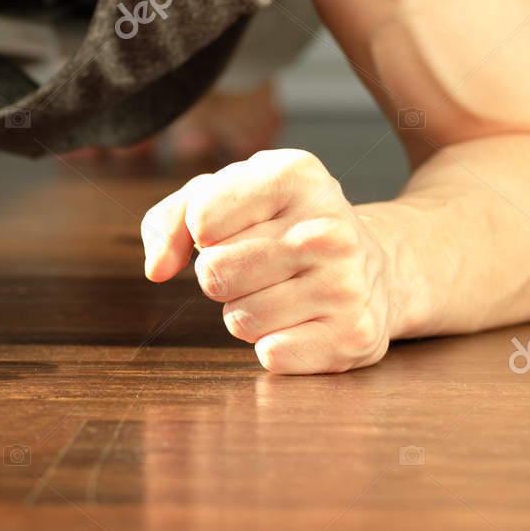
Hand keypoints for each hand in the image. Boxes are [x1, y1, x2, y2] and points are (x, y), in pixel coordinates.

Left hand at [140, 149, 394, 373]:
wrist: (372, 268)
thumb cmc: (280, 227)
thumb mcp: (226, 197)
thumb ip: (172, 220)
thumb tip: (157, 269)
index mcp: (295, 174)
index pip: (201, 220)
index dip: (204, 233)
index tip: (236, 229)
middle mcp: (328, 226)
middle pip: (214, 273)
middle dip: (221, 277)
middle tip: (257, 267)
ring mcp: (346, 282)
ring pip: (239, 320)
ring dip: (246, 313)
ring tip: (282, 292)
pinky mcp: (355, 335)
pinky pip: (272, 356)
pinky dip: (274, 346)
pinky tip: (303, 322)